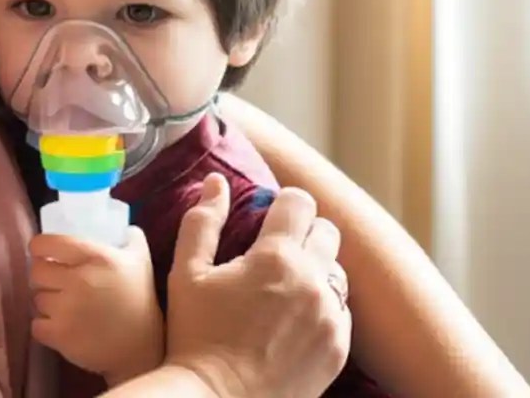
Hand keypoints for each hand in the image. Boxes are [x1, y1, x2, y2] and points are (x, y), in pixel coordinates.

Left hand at [28, 227, 164, 384]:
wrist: (142, 349)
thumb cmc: (141, 301)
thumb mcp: (141, 261)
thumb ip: (131, 238)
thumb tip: (123, 226)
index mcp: (96, 257)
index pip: (47, 243)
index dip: (40, 247)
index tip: (43, 253)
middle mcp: (78, 280)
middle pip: (36, 271)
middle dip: (44, 276)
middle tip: (56, 282)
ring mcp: (67, 310)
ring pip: (37, 299)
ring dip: (47, 302)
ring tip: (64, 307)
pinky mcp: (60, 336)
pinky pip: (36, 326)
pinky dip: (45, 327)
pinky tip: (61, 326)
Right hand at [164, 174, 349, 397]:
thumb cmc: (195, 336)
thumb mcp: (187, 274)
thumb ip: (203, 222)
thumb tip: (217, 182)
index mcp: (275, 257)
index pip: (300, 202)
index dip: (284, 204)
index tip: (270, 216)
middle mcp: (312, 281)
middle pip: (327, 231)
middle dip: (304, 233)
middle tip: (276, 254)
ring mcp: (330, 316)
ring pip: (337, 272)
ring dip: (316, 272)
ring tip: (284, 292)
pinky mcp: (339, 347)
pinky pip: (342, 312)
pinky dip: (322, 309)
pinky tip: (293, 323)